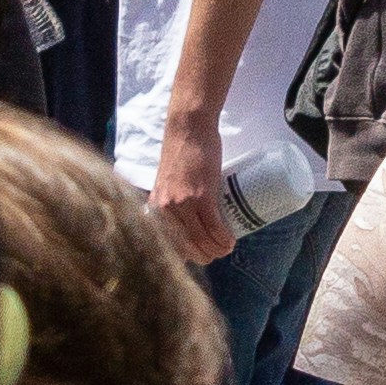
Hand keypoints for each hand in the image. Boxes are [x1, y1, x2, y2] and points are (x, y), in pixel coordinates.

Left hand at [147, 113, 234, 266]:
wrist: (188, 129)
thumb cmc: (181, 151)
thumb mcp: (168, 181)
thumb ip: (171, 198)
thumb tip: (184, 216)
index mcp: (156, 207)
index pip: (168, 242)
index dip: (186, 254)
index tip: (199, 255)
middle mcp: (166, 209)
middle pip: (186, 245)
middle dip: (203, 255)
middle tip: (216, 254)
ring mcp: (183, 203)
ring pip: (201, 238)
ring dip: (216, 249)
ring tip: (226, 247)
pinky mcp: (202, 195)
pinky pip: (213, 225)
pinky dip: (223, 237)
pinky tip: (230, 241)